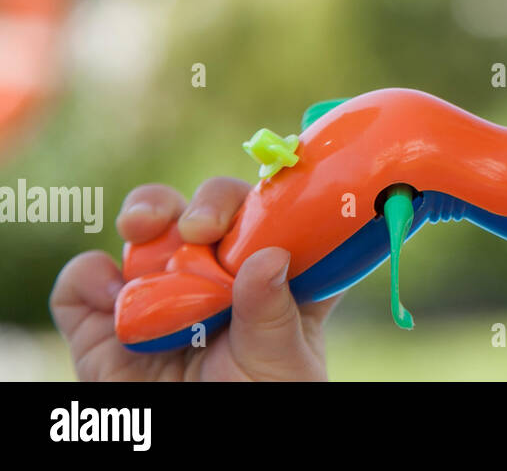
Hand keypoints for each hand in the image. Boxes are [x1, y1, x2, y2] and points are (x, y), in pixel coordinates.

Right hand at [50, 179, 342, 379]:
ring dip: (148, 212)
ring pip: (150, 224)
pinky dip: (89, 276)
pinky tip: (113, 295)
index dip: (271, 201)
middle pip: (213, 207)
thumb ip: (274, 315)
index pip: (278, 217)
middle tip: (201, 228)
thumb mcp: (281, 365)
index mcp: (274, 276)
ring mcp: (160, 290)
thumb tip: (269, 258)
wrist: (196, 465)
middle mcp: (217, 272)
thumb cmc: (257, 407)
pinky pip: (85, 278)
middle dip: (207, 203)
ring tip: (146, 227)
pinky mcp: (104, 320)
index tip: (259, 214)